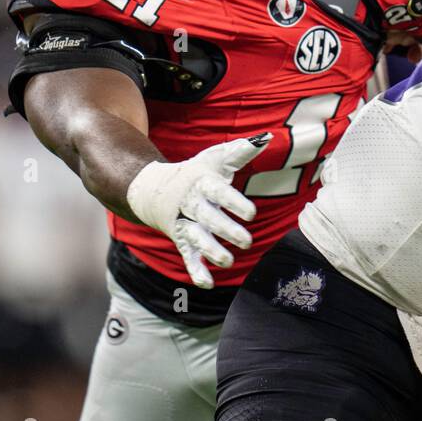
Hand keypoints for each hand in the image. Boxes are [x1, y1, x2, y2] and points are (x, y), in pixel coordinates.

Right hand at [126, 134, 269, 288]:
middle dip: (226, 230)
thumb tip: (268, 137)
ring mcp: (186, 225)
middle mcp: (192, 205)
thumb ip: (242, 151)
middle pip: (208, 219)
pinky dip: (195, 271)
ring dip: (211, 252)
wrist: (153, 189)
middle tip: (246, 241)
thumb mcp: (215, 159)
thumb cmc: (195, 172)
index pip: (219, 193)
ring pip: (197, 240)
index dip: (234, 203)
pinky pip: (187, 258)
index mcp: (202, 184)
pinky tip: (207, 283)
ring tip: (228, 262)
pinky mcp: (182, 241)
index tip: (252, 213)